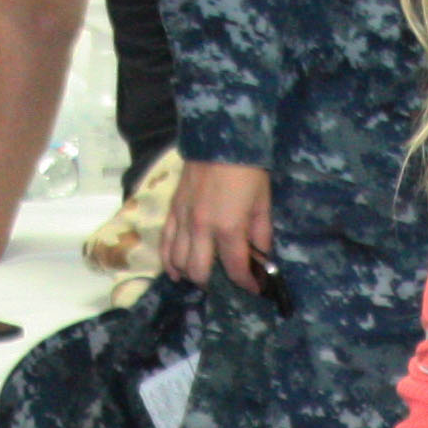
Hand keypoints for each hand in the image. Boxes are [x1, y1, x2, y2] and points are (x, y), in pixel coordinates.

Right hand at [162, 160, 273, 287]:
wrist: (220, 138)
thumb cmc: (248, 170)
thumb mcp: (263, 203)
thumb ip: (261, 234)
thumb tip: (262, 258)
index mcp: (229, 228)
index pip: (234, 269)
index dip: (246, 284)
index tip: (254, 289)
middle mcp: (202, 229)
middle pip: (199, 271)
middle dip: (211, 283)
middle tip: (222, 284)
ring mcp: (183, 220)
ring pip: (178, 260)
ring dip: (188, 274)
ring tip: (199, 278)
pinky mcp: (173, 210)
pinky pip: (164, 242)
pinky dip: (168, 260)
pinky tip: (174, 270)